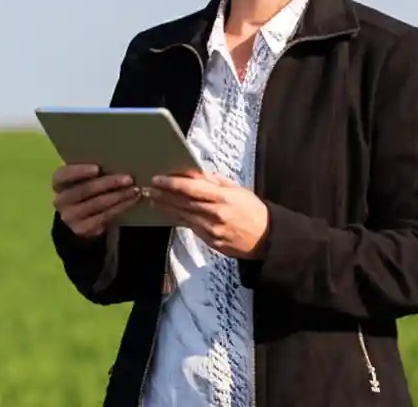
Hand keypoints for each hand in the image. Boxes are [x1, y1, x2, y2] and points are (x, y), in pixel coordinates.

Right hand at [51, 163, 140, 239]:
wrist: (80, 216)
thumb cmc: (85, 186)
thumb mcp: (83, 177)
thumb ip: (92, 170)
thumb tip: (117, 161)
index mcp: (58, 183)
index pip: (63, 175)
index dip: (79, 172)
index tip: (97, 168)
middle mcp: (60, 200)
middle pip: (84, 190)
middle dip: (108, 183)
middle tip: (128, 179)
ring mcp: (70, 217)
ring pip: (97, 204)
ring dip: (119, 196)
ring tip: (134, 190)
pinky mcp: (82, 229)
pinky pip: (104, 216)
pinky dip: (120, 207)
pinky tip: (131, 201)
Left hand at [147, 172, 268, 258]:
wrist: (268, 238)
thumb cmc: (253, 210)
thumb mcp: (237, 189)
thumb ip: (214, 182)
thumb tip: (194, 174)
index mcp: (223, 198)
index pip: (191, 188)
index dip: (172, 183)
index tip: (158, 179)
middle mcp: (216, 214)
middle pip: (183, 203)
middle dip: (164, 195)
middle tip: (150, 189)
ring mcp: (212, 231)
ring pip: (183, 217)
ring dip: (166, 208)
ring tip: (153, 201)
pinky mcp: (211, 242)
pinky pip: (191, 228)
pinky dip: (179, 219)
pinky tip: (170, 213)